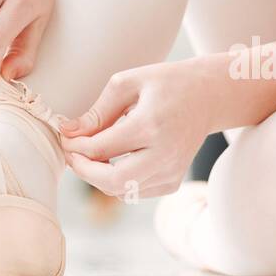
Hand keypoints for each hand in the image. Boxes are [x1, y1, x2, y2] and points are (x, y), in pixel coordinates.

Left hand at [58, 60, 216, 199]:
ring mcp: (171, 171)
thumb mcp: (127, 83)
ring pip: (120, 191)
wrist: (209, 96)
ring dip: (99, 177)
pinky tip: (116, 160)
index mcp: (150, 125)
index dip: (75, 146)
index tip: (66, 137)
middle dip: (83, 170)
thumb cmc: (166, 83)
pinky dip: (118, 181)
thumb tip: (69, 133)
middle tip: (73, 154)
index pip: (100, 149)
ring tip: (94, 153)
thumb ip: (97, 111)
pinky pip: (135, 192)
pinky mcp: (174, 180)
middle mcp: (164, 154)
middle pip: (110, 181)